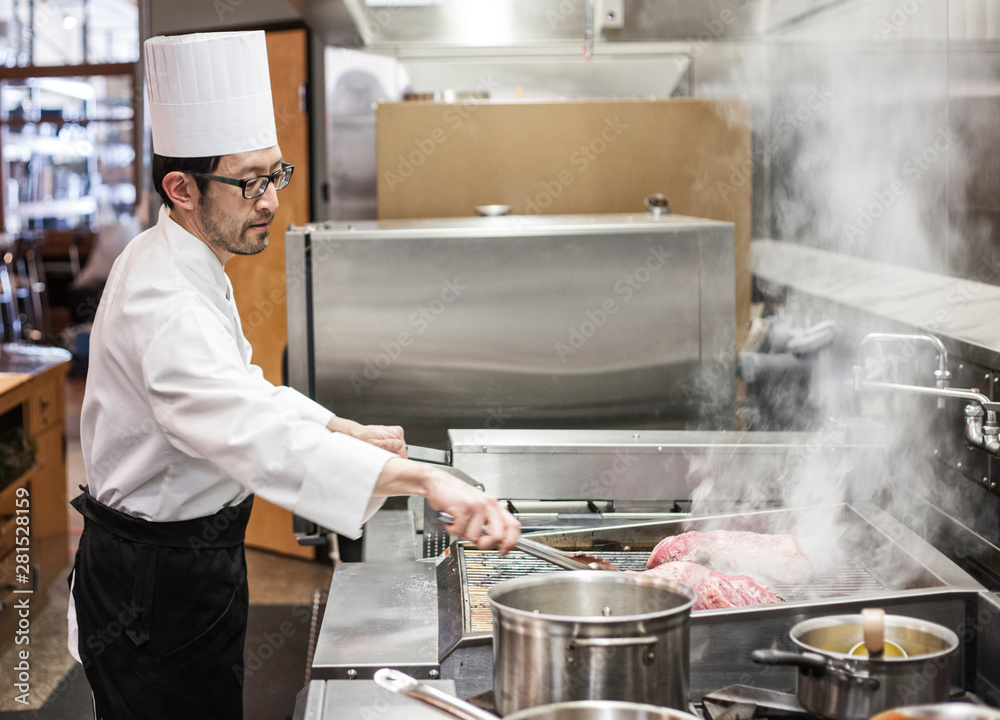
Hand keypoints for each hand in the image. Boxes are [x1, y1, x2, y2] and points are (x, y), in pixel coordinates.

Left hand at [327, 417, 406, 457]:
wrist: (355, 433)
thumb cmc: (361, 438)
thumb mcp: (372, 443)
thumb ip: (386, 444)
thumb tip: (398, 445)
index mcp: (395, 433)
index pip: (403, 452)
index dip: (396, 460)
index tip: (390, 464)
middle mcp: (396, 432)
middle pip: (402, 451)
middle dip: (393, 455)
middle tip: (381, 456)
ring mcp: (395, 433)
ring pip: (398, 449)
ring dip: (390, 452)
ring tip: (379, 451)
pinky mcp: (392, 435)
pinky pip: (395, 446)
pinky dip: (388, 450)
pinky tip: (381, 448)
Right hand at [374, 459, 520, 554]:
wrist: (439, 483)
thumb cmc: (456, 496)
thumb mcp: (478, 508)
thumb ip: (488, 523)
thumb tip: (496, 542)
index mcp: (495, 506)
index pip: (513, 526)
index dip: (511, 542)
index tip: (504, 551)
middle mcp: (489, 505)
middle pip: (497, 536)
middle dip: (485, 544)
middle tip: (477, 541)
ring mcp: (477, 506)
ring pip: (474, 537)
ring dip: (462, 534)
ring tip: (458, 523)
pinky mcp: (464, 508)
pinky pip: (459, 530)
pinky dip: (452, 529)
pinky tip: (451, 521)